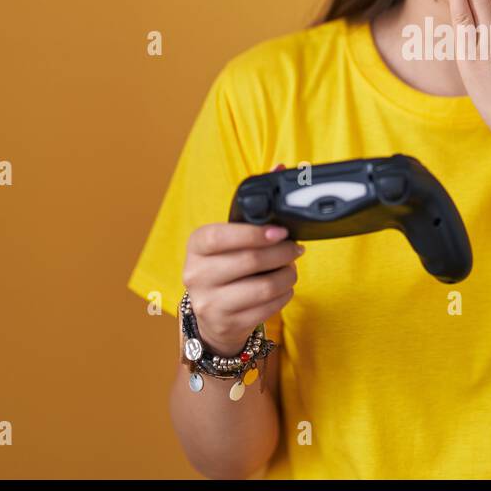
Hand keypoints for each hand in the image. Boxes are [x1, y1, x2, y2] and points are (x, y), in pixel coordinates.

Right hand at [181, 164, 301, 356]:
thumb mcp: (231, 236)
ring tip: (290, 267)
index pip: (220, 236)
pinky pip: (268, 308)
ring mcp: (209, 302)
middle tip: (295, 248)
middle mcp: (195, 274)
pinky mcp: (227, 324)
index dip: (254, 233)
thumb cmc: (227, 265)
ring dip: (287, 275)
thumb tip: (282, 167)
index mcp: (195, 245)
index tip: (280, 231)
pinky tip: (283, 287)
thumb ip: (255, 205)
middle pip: (248, 261)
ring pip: (263, 288)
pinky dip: (284, 295)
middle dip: (281, 253)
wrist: (213, 315)